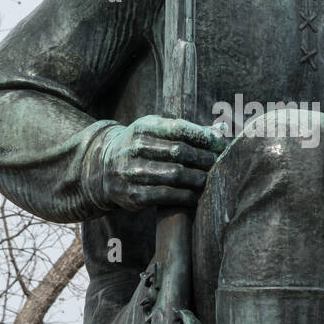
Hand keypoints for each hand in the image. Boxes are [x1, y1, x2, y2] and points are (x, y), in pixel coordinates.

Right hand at [86, 115, 224, 211]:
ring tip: (208, 179)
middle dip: (203, 158)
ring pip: (175, 174)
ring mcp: (131, 172)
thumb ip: (187, 130)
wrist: (102, 168)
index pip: (179, 128)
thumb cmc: (141, 147)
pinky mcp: (133, 195)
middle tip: (217, 163)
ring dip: (197, 178)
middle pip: (179, 151)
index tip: (219, 143)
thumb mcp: (156, 131)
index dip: (203, 136)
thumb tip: (220, 129)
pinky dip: (185, 196)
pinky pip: (166, 195)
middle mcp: (135, 147)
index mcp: (143, 127)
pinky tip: (194, 195)